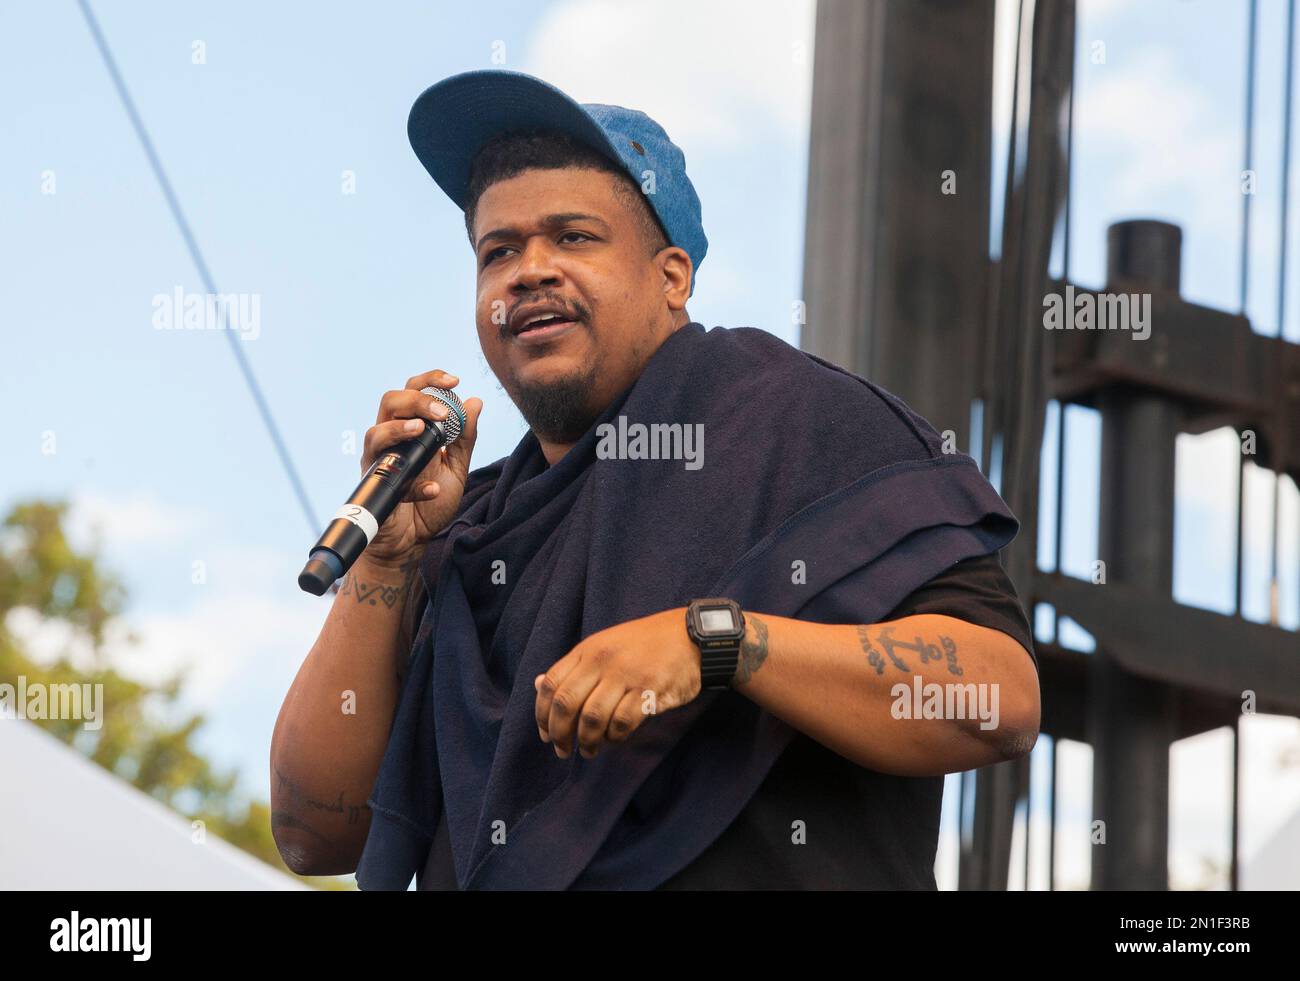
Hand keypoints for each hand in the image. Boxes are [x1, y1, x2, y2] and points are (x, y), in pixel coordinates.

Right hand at [361, 369, 483, 565]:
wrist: (414, 542)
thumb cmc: (430, 502)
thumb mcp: (456, 467)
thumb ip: (464, 437)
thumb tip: (475, 402)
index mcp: (408, 430)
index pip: (411, 392)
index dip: (430, 381)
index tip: (455, 381)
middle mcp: (389, 442)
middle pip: (390, 402)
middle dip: (417, 400)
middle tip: (442, 412)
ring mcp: (379, 465)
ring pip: (374, 433)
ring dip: (399, 429)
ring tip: (423, 430)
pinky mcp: (377, 491)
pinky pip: (390, 481)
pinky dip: (414, 486)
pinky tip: (433, 489)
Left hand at [533, 607, 700, 759]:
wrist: (690, 636)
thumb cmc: (645, 645)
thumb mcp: (604, 646)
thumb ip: (574, 668)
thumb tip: (538, 686)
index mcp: (587, 650)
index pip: (551, 684)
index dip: (542, 714)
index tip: (545, 734)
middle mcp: (602, 661)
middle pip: (567, 704)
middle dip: (560, 733)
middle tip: (562, 750)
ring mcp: (626, 675)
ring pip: (592, 717)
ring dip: (587, 741)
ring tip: (589, 751)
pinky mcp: (649, 689)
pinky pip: (622, 722)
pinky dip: (614, 737)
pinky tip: (614, 739)